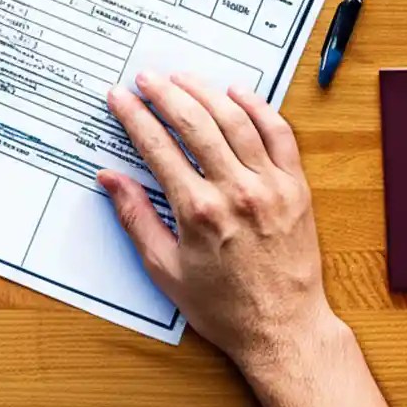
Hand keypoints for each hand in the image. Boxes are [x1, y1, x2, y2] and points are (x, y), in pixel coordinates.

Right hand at [102, 72, 390, 406]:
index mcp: (198, 211)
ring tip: (183, 78)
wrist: (283, 329)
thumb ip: (136, 218)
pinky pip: (279, 134)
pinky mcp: (296, 188)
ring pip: (235, 120)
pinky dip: (258, 108)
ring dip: (206, 92)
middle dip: (165, 94)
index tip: (120, 98)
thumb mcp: (164, 269)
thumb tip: (110, 179)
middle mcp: (235, 191)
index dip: (134, 116)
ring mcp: (270, 186)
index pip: (157, 146)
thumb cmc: (224, 307)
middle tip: (147, 78)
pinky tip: (238, 94)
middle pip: (195, 123)